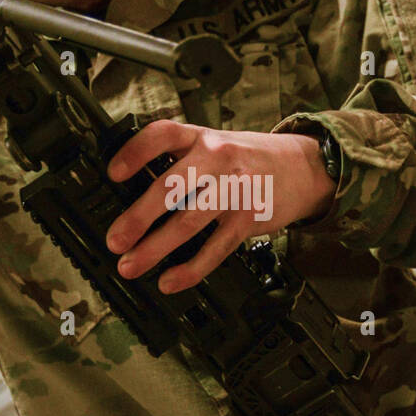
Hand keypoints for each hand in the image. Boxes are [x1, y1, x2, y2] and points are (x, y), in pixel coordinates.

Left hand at [104, 121, 336, 292]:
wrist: (302, 168)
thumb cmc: (248, 159)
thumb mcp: (214, 144)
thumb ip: (180, 159)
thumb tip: (132, 194)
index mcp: (201, 137)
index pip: (162, 136)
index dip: (135, 153)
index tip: (113, 174)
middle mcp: (217, 159)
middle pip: (171, 187)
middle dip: (138, 217)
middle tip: (115, 240)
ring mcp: (234, 189)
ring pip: (189, 222)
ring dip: (155, 248)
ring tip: (131, 265)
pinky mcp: (249, 218)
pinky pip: (216, 248)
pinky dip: (191, 269)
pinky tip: (171, 280)